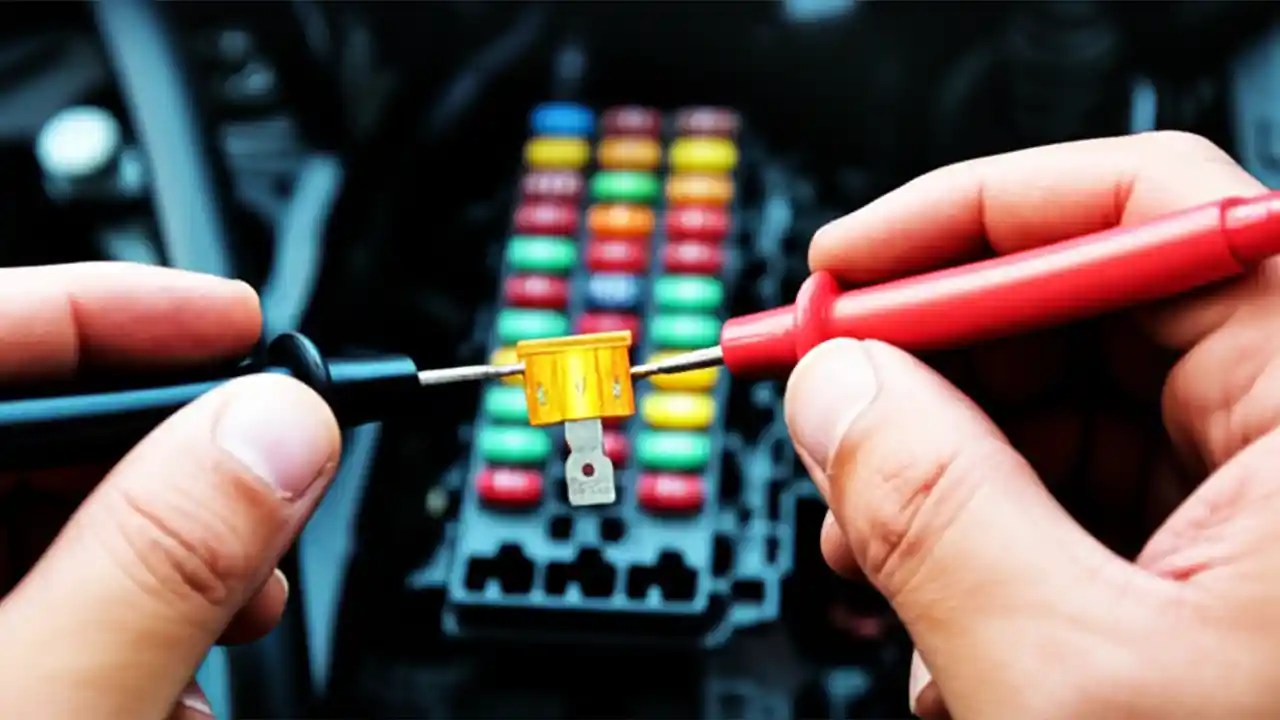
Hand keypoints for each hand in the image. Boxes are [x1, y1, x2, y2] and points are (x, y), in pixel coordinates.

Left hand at [0, 263, 340, 717]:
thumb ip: (159, 559)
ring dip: (182, 556)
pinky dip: (137, 623)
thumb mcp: (47, 705)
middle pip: (47, 430)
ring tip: (240, 614)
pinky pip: (53, 603)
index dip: (125, 307)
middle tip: (277, 496)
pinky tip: (175, 678)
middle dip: (187, 458)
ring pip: (61, 520)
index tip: (245, 325)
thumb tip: (279, 427)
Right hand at [785, 132, 1279, 717]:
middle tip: (828, 424)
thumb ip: (933, 507)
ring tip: (873, 558)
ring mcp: (1260, 497)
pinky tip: (944, 625)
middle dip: (929, 371)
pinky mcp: (1218, 564)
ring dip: (938, 478)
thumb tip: (832, 386)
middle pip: (1077, 311)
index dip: (967, 218)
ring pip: (1059, 412)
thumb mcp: (1074, 676)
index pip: (1136, 210)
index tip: (840, 269)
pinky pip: (1074, 499)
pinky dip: (984, 544)